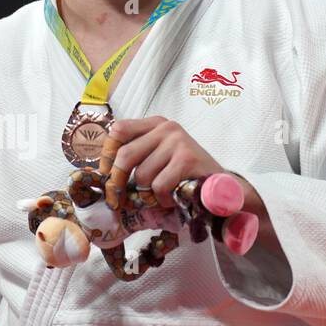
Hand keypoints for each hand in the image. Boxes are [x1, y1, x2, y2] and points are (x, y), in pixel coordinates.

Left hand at [106, 117, 225, 208]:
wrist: (223, 185)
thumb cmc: (184, 174)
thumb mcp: (159, 157)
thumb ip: (137, 157)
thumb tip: (103, 175)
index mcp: (155, 124)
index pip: (119, 130)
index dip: (107, 155)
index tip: (105, 175)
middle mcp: (166, 128)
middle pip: (125, 155)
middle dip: (117, 183)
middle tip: (116, 201)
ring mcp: (178, 142)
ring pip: (143, 175)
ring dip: (146, 195)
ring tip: (158, 198)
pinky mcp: (187, 159)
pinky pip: (159, 185)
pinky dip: (162, 199)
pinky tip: (172, 199)